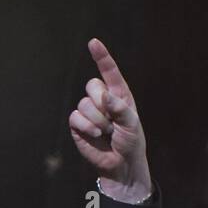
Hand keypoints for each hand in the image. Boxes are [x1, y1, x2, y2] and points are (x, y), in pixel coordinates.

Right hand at [70, 38, 152, 202]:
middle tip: (113, 121)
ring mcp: (88, 111)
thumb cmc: (130, 142)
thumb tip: (105, 96)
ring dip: (98, 120)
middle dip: (102, 103)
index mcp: (118, 94)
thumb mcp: (132, 125)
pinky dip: (87, 126)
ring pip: (84, 103)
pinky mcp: (78, 124)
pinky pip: (76, 116)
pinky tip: (96, 134)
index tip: (94, 42)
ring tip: (107, 132)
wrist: (121, 164)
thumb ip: (121, 108)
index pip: (109, 72)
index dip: (101, 57)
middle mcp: (101, 99)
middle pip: (92, 85)